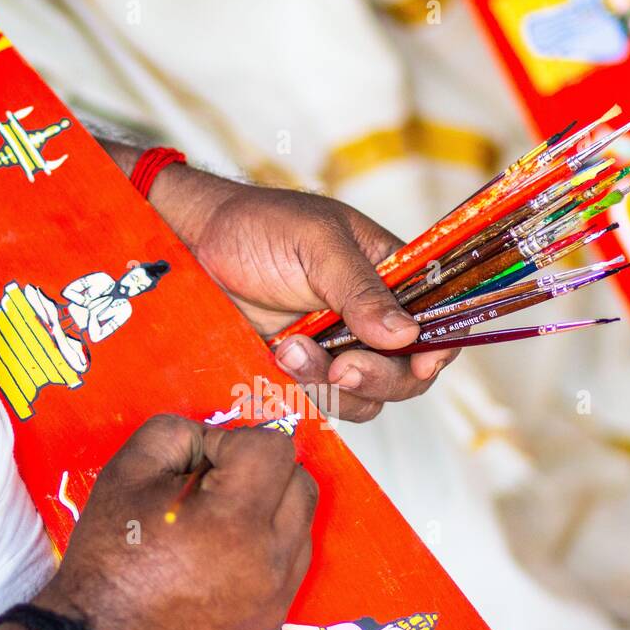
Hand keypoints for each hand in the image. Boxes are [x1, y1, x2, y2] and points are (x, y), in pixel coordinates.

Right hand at [37, 414, 316, 629]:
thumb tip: (212, 439)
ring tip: (222, 518)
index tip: (201, 463)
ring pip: (303, 521)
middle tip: (215, 484)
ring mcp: (277, 595)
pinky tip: (228, 552)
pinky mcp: (273, 619)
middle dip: (261, 469)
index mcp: (234, 520)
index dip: (232, 442)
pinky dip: (270, 545)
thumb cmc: (108, 562)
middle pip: (299, 480)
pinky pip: (293, 562)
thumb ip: (175, 433)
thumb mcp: (125, 473)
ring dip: (272, 505)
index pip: (272, 448)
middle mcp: (269, 559)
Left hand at [152, 168, 460, 421]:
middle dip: (378, 376)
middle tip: (342, 365)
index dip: (438, 347)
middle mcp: (371, 318)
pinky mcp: (302, 373)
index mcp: (390, 276)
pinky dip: (305, 390)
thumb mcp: (317, 244)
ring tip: (290, 347)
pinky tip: (277, 356)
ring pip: (365, 397)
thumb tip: (407, 334)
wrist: (191, 246)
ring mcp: (337, 349)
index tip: (420, 362)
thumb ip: (362, 290)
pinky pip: (323, 403)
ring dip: (332, 384)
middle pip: (407, 374)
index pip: (438, 320)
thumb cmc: (258, 227)